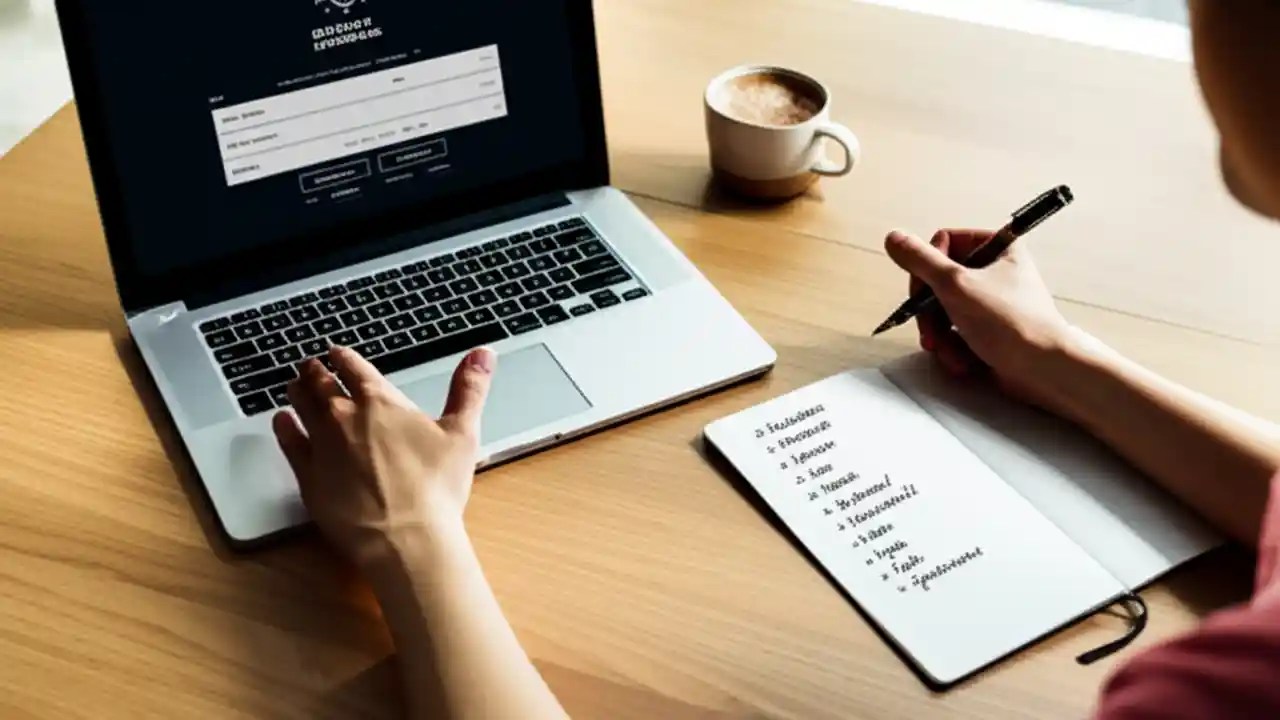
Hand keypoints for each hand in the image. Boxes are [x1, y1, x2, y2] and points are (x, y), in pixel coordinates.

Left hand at [271, 345, 496, 569]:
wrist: (405, 538)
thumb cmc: (436, 488)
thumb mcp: (462, 432)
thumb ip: (469, 388)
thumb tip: (482, 352)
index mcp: (380, 401)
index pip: (354, 368)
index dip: (343, 357)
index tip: (336, 352)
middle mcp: (344, 416)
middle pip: (321, 384)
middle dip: (315, 372)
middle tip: (310, 366)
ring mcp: (322, 445)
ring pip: (302, 407)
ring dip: (298, 392)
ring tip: (295, 385)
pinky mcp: (308, 476)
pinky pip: (289, 444)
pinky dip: (284, 427)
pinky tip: (281, 420)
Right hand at [883, 229, 1075, 407]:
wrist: (1044, 371)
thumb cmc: (1010, 323)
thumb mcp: (957, 285)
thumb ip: (921, 261)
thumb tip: (894, 237)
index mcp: (998, 247)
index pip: (944, 242)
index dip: (928, 268)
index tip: (924, 292)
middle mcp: (996, 271)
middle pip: (939, 280)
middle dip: (931, 312)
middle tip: (930, 332)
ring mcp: (992, 302)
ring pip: (944, 309)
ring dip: (940, 334)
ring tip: (949, 353)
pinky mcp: (990, 330)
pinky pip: (957, 331)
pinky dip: (953, 347)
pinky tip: (962, 361)